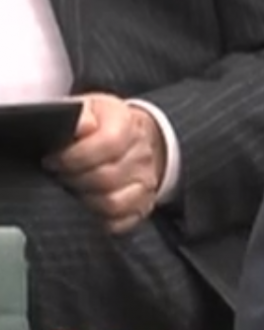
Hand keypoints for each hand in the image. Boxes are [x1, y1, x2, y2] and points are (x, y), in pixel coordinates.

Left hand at [43, 94, 167, 234]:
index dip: (75, 156)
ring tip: (70, 191)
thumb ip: (79, 114)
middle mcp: (142, 152)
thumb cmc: (96, 126)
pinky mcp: (143, 205)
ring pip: (113, 203)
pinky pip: (120, 221)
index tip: (51, 159)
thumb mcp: (85, 108)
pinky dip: (99, 219)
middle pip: (107, 177)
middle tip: (58, 176)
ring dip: (84, 201)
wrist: (128, 138)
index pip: (110, 142)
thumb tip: (82, 125)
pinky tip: (86, 206)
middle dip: (73, 180)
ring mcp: (146, 180)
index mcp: (127, 123)